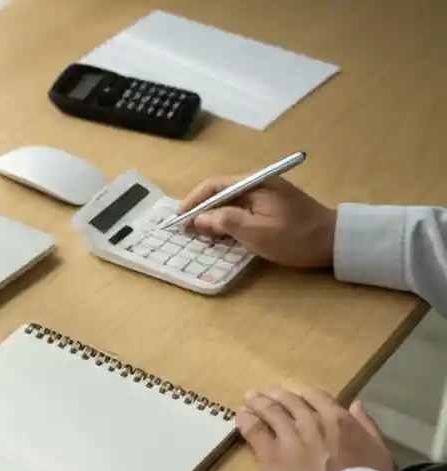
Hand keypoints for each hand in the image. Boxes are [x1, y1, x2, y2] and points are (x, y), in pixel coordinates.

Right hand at [178, 175, 337, 267]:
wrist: (336, 242)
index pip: (215, 184)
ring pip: (230, 201)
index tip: (179, 219)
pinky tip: (223, 234)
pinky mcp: (272, 205)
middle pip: (221, 191)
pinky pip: (242, 208)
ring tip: (201, 234)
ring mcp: (267, 193)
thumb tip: (199, 219)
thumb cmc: (296, 238)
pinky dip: (228, 220)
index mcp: (256, 183)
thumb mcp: (257, 233)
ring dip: (214, 216)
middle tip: (187, 230)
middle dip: (201, 209)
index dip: (193, 201)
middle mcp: (259, 183)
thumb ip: (225, 223)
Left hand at [235, 387, 394, 470]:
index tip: (296, 397)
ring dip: (258, 403)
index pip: (316, 397)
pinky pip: (254, 430)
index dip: (303, 396)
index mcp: (339, 419)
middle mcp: (312, 422)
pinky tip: (241, 417)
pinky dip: (246, 420)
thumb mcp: (379, 450)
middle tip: (266, 395)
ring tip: (250, 400)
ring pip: (269, 411)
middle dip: (277, 396)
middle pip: (289, 401)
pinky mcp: (271, 454)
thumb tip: (355, 403)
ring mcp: (289, 437)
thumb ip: (366, 424)